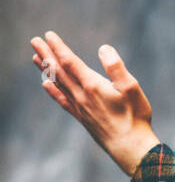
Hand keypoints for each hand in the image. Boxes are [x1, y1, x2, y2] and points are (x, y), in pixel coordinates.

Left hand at [31, 31, 159, 175]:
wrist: (129, 147)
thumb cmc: (134, 117)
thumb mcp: (131, 88)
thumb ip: (116, 67)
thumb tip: (103, 48)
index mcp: (92, 85)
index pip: (70, 62)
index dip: (58, 47)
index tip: (48, 35)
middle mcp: (81, 95)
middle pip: (59, 71)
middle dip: (46, 54)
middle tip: (34, 41)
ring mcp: (80, 106)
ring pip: (58, 83)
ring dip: (46, 69)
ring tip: (35, 57)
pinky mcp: (82, 117)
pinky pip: (62, 100)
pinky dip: (52, 90)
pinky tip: (46, 85)